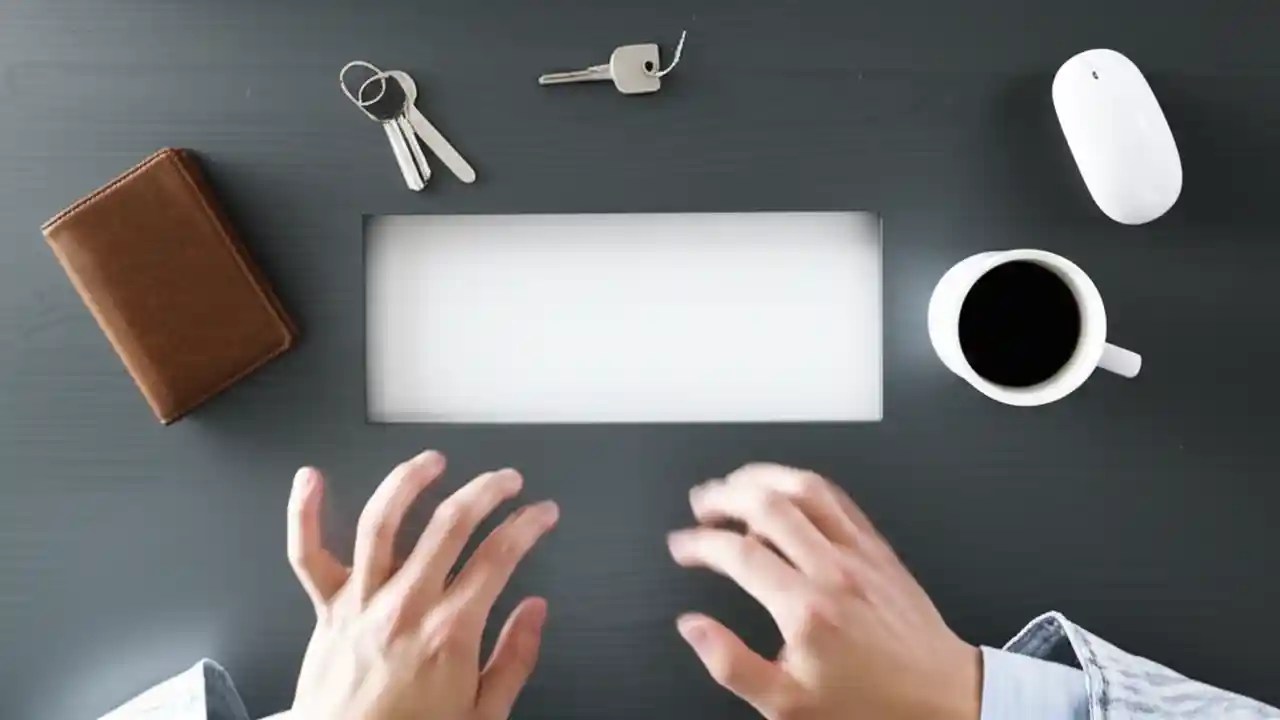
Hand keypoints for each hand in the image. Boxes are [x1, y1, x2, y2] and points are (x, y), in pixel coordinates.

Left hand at [286, 450, 559, 719]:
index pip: (499, 557)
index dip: (528, 525)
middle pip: (450, 524)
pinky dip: (304, 513)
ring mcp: (361, 603)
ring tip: (433, 461)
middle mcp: (405, 606)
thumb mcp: (482, 716)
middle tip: (505, 480)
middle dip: (486, 491)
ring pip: (382, 522)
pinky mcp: (327, 610)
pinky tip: (311, 478)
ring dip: (410, 482)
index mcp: (450, 632)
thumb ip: (514, 660)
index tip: (541, 513)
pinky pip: (307, 554)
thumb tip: (537, 611)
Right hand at [668, 464, 980, 719]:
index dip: (699, 543)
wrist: (941, 698)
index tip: (683, 546)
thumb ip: (732, 665)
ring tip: (736, 485)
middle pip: (768, 505)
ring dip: (763, 478)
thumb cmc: (870, 705)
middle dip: (724, 496)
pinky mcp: (879, 549)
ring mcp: (860, 554)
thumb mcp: (787, 705)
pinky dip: (804, 486)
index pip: (738, 553)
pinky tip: (788, 492)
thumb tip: (694, 628)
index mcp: (806, 609)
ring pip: (806, 489)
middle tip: (701, 505)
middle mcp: (834, 571)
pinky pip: (839, 499)